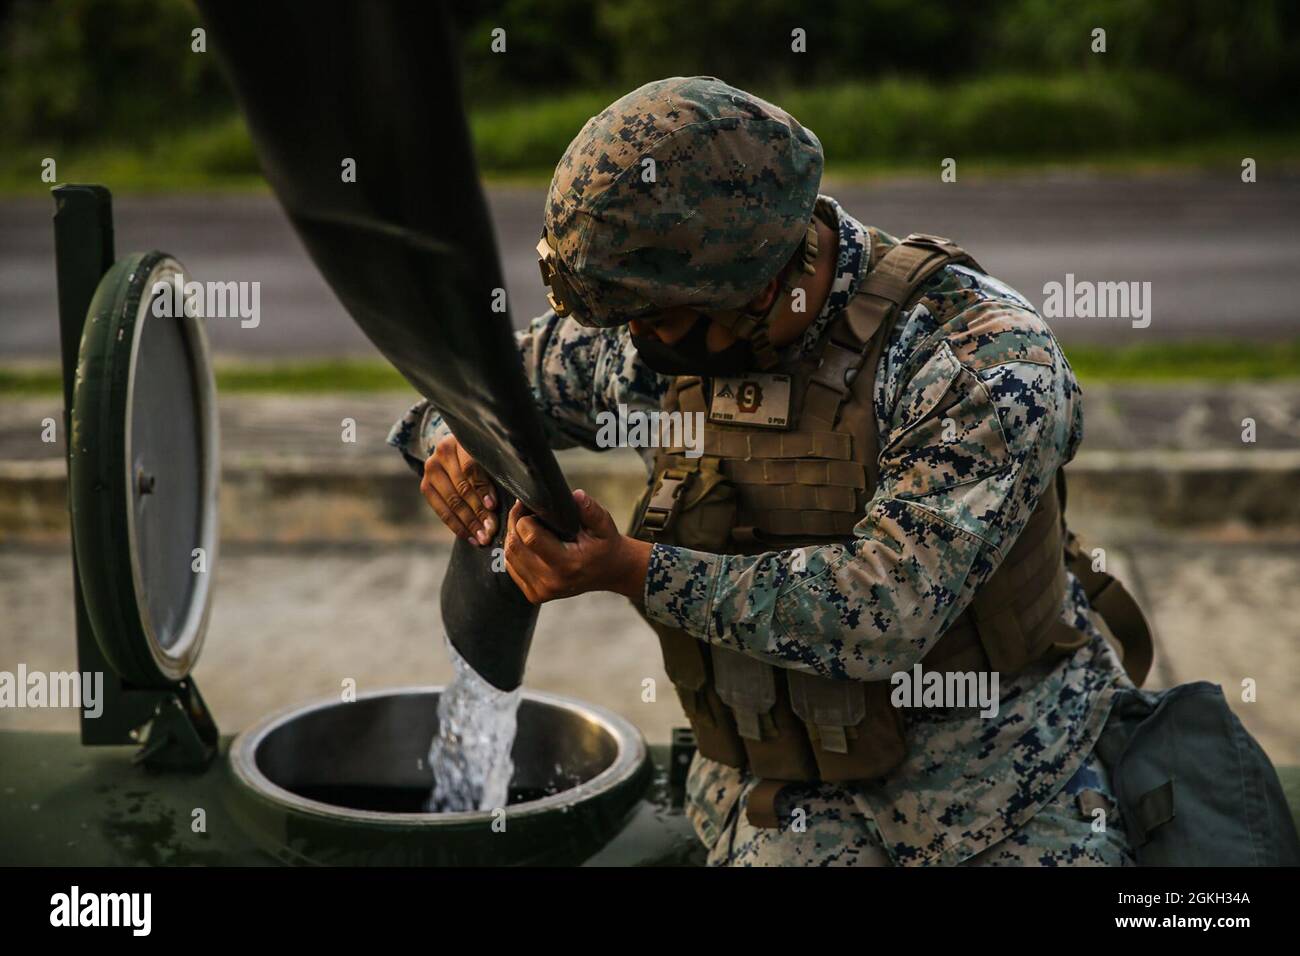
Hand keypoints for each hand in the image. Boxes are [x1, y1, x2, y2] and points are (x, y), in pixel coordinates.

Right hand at [420, 434, 496, 545]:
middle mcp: (442, 451)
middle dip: (478, 512)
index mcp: (462, 440)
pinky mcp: (425, 485)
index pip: (471, 468)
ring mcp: (431, 468)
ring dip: (468, 523)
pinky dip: (456, 526)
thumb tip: (515, 501)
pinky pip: (440, 510)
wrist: (456, 450)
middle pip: (461, 487)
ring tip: (482, 538)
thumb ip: (498, 472)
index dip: (482, 489)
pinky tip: (469, 537)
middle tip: (491, 530)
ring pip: (451, 501)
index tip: (493, 506)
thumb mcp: (491, 456)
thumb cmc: (483, 455)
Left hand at [504, 489, 652, 603]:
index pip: (531, 538)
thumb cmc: (605, 545)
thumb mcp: (605, 525)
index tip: (531, 508)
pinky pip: (512, 568)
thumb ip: (590, 510)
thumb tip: (576, 495)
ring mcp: (542, 591)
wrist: (611, 572)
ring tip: (527, 525)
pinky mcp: (535, 595)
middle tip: (524, 511)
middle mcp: (552, 581)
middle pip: (515, 547)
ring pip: (509, 557)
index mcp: (568, 564)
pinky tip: (528, 542)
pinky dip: (515, 552)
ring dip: (513, 537)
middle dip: (515, 524)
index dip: (525, 518)